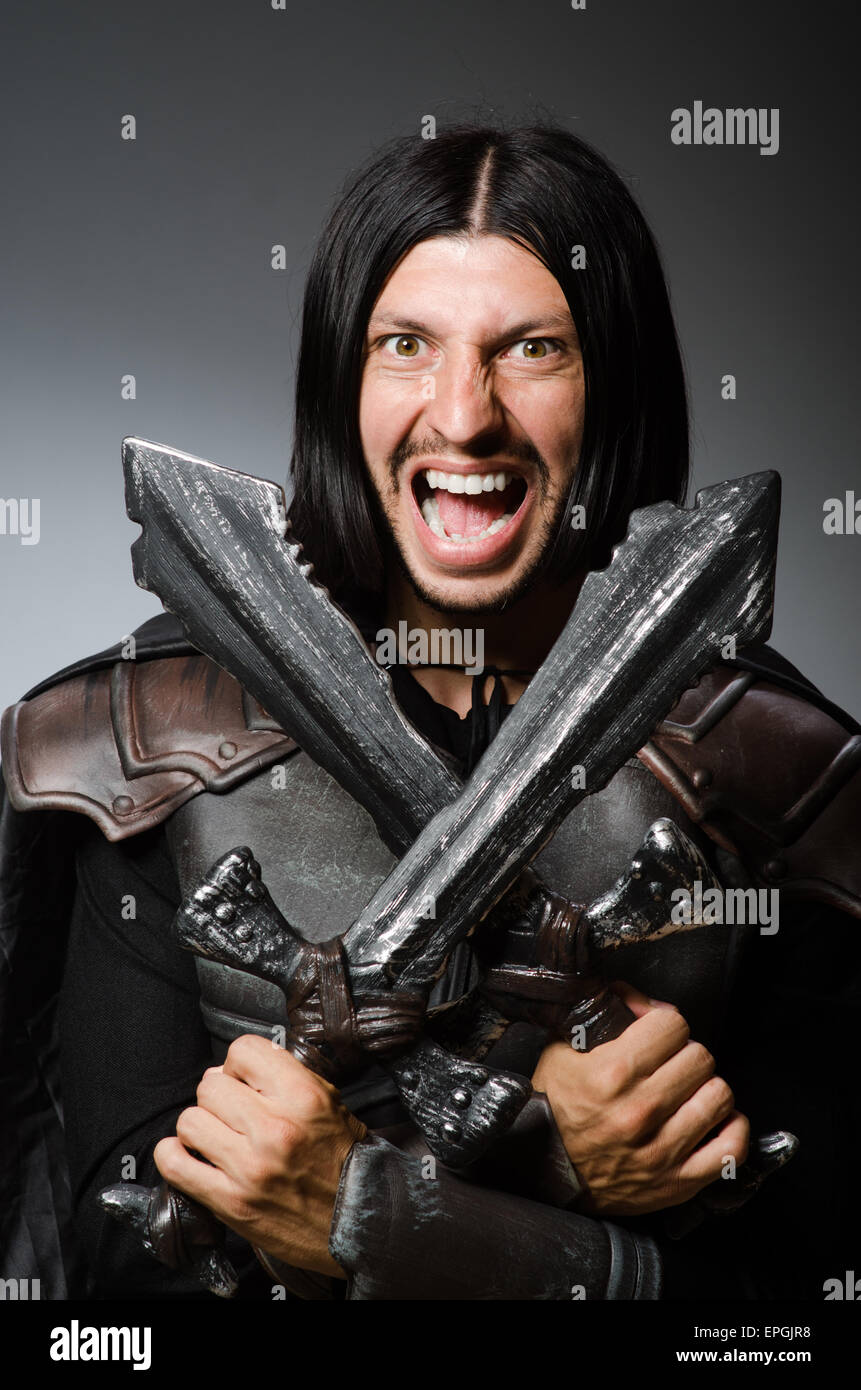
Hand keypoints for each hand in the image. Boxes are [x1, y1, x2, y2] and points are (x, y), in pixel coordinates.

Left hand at [153, 1034, 366, 1276]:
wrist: (361, 1220)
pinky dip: (174, 1156)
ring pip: (189, 1121)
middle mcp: (274, 1129)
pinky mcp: (231, 1202)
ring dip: (200, 1127)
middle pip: (210, 1086)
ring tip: (217, 1137)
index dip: (239, 1064)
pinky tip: (191, 1155)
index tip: (245, 1079)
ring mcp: (249, 1168)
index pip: (243, 1051)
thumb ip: (285, 1077)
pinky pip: (176, 1165)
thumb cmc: (345, 1161)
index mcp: (303, 1098)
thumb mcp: (330, 1103)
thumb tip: (226, 1069)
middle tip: (233, 1112)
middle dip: (219, 1096)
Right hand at [531, 981, 748, 1215]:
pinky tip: (710, 1119)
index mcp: (613, 1074)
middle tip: (669, 1062)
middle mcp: (641, 1110)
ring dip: (705, 1087)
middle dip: (685, 1052)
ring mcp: (663, 1150)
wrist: (544, 1173)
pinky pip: (732, 1147)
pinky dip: (729, 1128)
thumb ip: (600, 1015)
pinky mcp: (678, 1181)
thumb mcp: (562, 1051)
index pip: (672, 1024)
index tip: (654, 1030)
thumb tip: (639, 997)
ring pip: (719, 1096)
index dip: (663, 1021)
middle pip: (700, 1057)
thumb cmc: (555, 1110)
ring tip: (686, 1091)